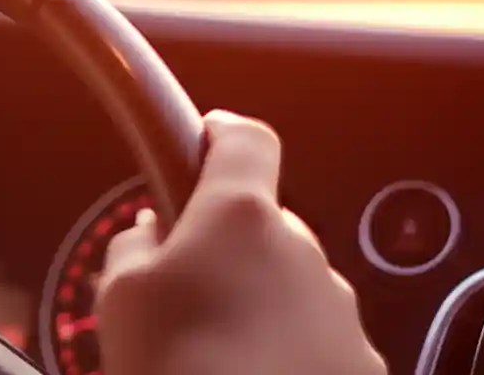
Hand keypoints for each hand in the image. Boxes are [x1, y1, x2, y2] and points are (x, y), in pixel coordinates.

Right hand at [96, 110, 386, 374]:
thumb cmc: (176, 370)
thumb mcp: (120, 298)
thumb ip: (134, 245)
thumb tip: (150, 232)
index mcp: (242, 218)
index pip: (245, 139)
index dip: (219, 133)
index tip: (201, 140)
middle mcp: (305, 254)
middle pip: (263, 225)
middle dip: (227, 247)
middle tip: (182, 292)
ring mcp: (341, 314)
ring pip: (292, 288)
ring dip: (259, 306)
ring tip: (215, 357)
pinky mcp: (363, 367)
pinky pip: (318, 342)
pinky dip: (288, 355)